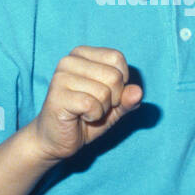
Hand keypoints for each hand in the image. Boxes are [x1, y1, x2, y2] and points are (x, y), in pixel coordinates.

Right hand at [29, 46, 142, 162]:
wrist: (56, 139)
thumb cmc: (85, 118)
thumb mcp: (114, 107)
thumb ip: (128, 98)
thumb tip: (138, 92)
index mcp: (82, 54)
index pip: (117, 58)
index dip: (120, 82)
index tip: (105, 93)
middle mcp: (69, 60)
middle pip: (114, 76)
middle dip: (112, 98)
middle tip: (93, 106)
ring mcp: (61, 77)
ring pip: (104, 92)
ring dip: (101, 109)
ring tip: (85, 112)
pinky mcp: (57, 95)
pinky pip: (92, 105)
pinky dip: (93, 116)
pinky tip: (80, 117)